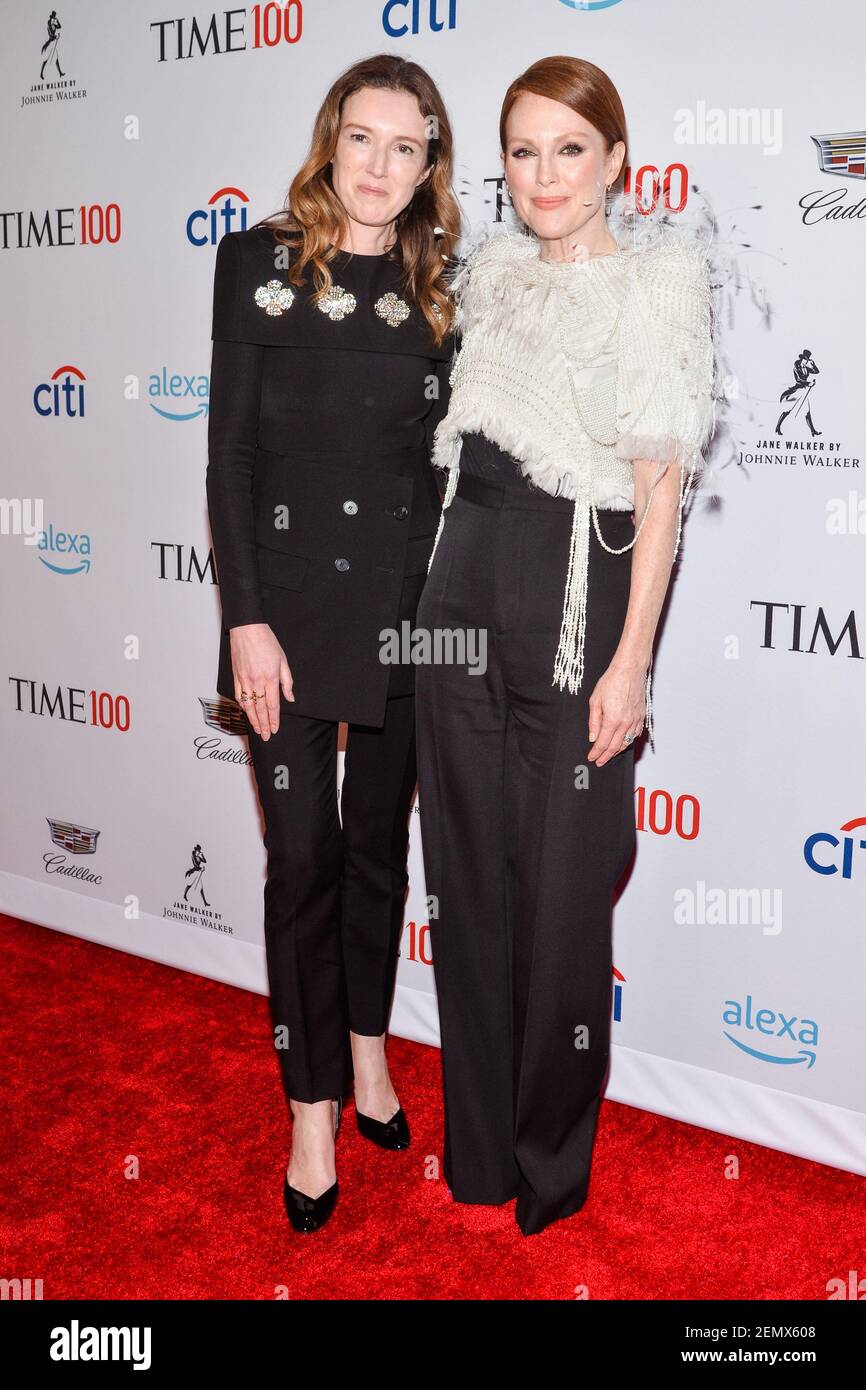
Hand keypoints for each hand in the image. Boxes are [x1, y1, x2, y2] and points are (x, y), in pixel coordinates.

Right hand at [229, 623, 293, 738]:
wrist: (248, 629)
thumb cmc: (267, 641)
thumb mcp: (283, 660)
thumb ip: (287, 681)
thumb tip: (290, 698)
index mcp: (270, 678)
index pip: (272, 705)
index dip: (274, 719)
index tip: (275, 729)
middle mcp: (256, 681)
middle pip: (260, 709)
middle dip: (264, 725)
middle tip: (266, 736)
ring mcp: (244, 680)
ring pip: (248, 705)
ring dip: (252, 720)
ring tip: (257, 730)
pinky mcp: (236, 676)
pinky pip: (239, 696)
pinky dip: (242, 707)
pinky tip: (246, 713)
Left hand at [586, 657, 645, 766]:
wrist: (629, 670)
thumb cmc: (612, 681)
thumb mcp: (595, 700)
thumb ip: (594, 721)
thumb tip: (593, 737)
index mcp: (613, 719)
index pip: (603, 743)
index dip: (596, 753)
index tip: (591, 757)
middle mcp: (626, 722)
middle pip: (615, 747)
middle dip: (606, 756)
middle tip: (599, 761)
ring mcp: (635, 720)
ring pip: (626, 742)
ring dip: (617, 751)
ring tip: (609, 755)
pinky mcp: (641, 716)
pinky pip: (635, 735)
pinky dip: (628, 741)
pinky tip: (622, 742)